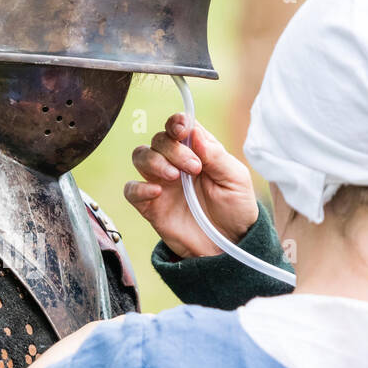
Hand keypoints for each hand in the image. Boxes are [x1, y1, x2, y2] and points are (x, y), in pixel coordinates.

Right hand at [125, 115, 258, 258]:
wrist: (229, 244)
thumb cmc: (235, 209)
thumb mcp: (236, 179)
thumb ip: (216, 155)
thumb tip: (194, 133)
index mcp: (197, 152)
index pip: (179, 127)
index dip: (176, 123)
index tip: (183, 130)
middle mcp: (175, 164)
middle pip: (158, 140)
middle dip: (173, 149)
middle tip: (194, 168)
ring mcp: (161, 184)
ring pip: (140, 157)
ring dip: (154, 161)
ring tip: (175, 177)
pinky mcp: (151, 206)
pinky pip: (131, 190)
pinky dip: (139, 188)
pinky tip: (157, 192)